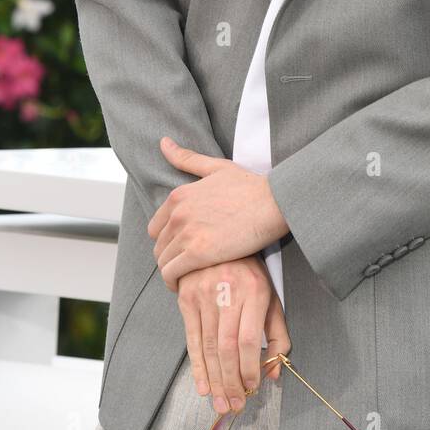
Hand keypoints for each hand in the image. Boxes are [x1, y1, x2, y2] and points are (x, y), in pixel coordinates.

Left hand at [148, 136, 289, 289]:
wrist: (275, 202)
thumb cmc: (251, 186)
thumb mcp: (216, 167)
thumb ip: (186, 158)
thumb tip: (163, 142)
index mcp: (179, 196)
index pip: (155, 228)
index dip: (167, 240)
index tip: (180, 249)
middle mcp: (177, 214)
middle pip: (159, 246)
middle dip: (169, 257)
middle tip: (185, 266)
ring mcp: (186, 233)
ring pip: (163, 262)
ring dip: (172, 272)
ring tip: (186, 279)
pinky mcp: (198, 253)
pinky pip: (172, 274)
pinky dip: (174, 283)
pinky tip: (185, 287)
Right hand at [179, 256, 290, 415]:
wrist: (218, 242)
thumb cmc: (250, 275)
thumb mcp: (271, 297)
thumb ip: (278, 335)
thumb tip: (273, 372)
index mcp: (254, 290)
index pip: (249, 338)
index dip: (249, 367)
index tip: (253, 387)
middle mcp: (228, 293)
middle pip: (227, 347)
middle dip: (231, 381)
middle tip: (235, 406)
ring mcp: (203, 295)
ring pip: (209, 347)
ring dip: (215, 380)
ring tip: (221, 404)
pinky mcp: (186, 299)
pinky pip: (192, 340)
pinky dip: (197, 367)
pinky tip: (203, 386)